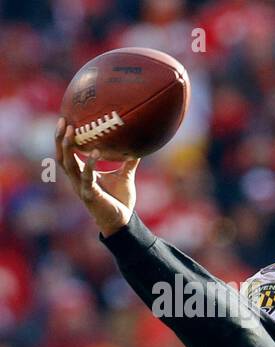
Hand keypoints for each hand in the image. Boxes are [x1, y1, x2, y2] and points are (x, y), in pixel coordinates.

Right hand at [54, 118, 137, 236]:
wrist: (123, 221)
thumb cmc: (120, 200)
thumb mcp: (125, 177)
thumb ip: (129, 163)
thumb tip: (138, 148)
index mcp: (81, 174)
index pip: (67, 153)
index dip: (63, 138)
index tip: (65, 120)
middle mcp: (77, 179)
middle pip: (61, 156)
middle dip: (60, 138)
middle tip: (64, 121)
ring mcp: (81, 187)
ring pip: (68, 164)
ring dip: (68, 147)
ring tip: (73, 130)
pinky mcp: (89, 195)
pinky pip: (86, 177)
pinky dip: (89, 164)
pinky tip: (95, 151)